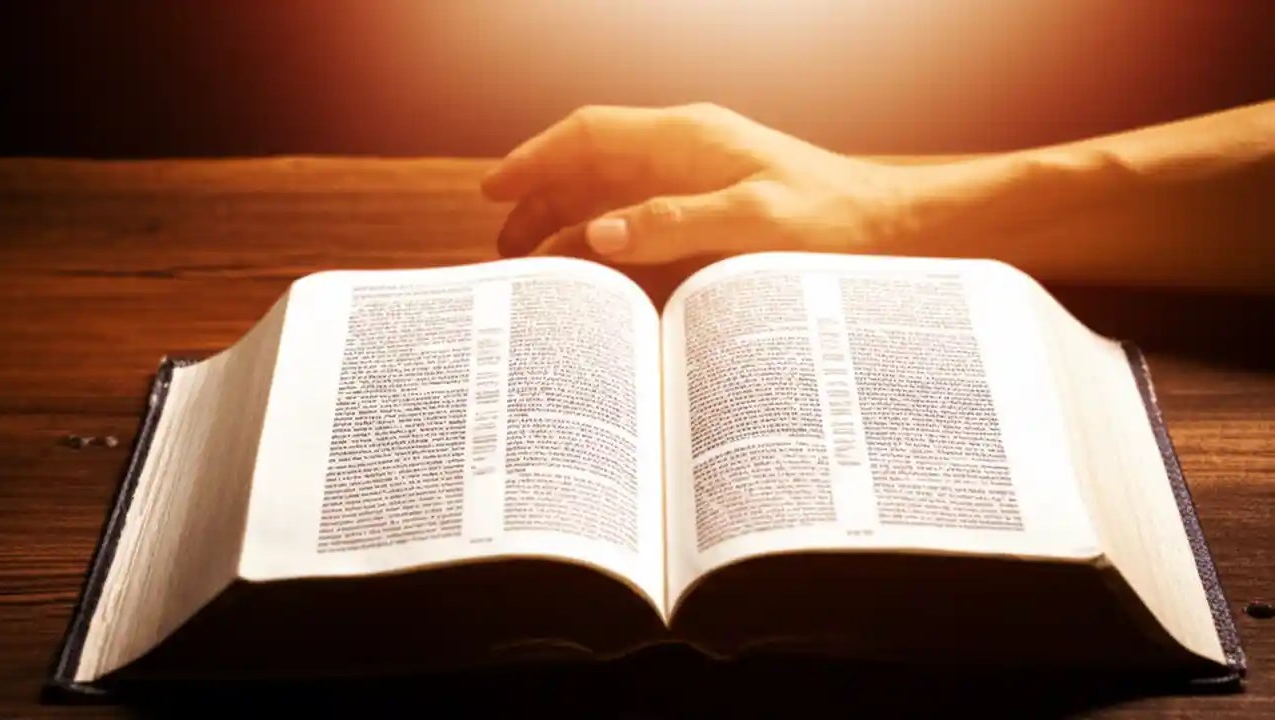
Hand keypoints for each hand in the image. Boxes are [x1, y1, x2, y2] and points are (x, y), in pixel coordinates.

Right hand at [480, 104, 940, 263]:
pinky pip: (639, 216)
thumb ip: (673, 224)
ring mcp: (694, 179)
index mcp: (687, 138)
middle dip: (542, 198)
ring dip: (568, 221)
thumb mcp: (754, 224)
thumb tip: (598, 233)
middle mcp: (683, 152)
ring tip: (533, 261)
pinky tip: (592, 268)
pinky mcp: (709, 208)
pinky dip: (604, 238)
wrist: (889, 229)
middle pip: (590, 165)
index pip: (590, 134)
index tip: (495, 189)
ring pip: (609, 191)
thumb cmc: (831, 221)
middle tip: (505, 246)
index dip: (537, 158)